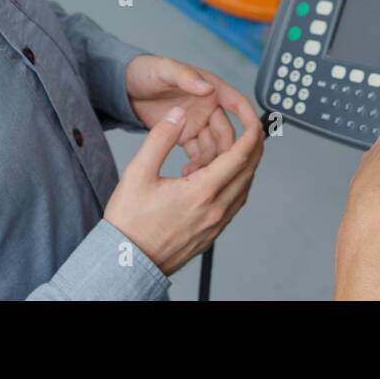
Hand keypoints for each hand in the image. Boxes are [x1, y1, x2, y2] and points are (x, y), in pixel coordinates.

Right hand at [105, 103, 263, 275]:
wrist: (128, 262)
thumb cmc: (130, 225)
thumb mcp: (138, 173)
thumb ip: (161, 139)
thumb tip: (177, 116)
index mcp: (202, 192)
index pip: (241, 156)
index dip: (251, 131)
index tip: (251, 117)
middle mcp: (215, 209)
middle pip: (249, 169)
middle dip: (250, 142)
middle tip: (241, 125)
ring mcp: (216, 223)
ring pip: (243, 186)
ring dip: (240, 162)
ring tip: (221, 146)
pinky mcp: (212, 232)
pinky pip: (233, 201)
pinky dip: (231, 180)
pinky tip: (210, 173)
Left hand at [126, 54, 259, 175]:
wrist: (126, 87)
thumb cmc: (147, 72)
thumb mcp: (164, 70)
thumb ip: (185, 76)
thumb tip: (207, 88)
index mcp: (211, 89)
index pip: (237, 104)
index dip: (248, 119)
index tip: (255, 135)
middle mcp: (209, 107)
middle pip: (227, 133)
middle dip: (225, 151)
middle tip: (216, 169)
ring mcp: (198, 123)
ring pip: (214, 147)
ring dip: (210, 161)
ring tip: (195, 175)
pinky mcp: (186, 136)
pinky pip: (198, 153)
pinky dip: (196, 164)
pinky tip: (187, 174)